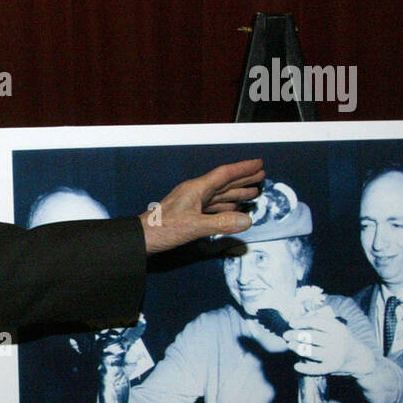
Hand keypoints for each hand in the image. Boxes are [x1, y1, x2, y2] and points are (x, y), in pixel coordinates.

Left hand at [138, 159, 265, 254]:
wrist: (141, 239)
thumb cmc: (161, 229)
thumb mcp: (194, 226)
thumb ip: (221, 223)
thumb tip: (246, 220)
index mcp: (195, 189)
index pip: (224, 174)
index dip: (243, 168)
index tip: (258, 163)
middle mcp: (194, 193)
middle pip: (224, 183)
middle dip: (243, 179)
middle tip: (261, 175)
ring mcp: (191, 203)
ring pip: (219, 195)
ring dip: (236, 193)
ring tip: (253, 192)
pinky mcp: (188, 214)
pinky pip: (212, 207)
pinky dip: (226, 207)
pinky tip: (233, 209)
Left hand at [284, 307, 375, 376]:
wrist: (359, 357)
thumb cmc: (342, 339)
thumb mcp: (336, 328)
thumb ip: (320, 323)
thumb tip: (296, 322)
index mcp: (338, 328)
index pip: (316, 322)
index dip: (302, 322)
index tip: (291, 323)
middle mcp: (337, 341)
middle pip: (311, 337)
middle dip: (295, 335)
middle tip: (286, 335)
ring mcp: (334, 355)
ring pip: (310, 351)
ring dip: (297, 348)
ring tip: (290, 345)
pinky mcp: (332, 367)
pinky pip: (315, 369)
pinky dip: (305, 368)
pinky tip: (296, 366)